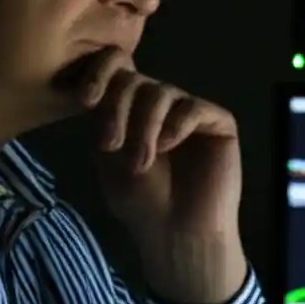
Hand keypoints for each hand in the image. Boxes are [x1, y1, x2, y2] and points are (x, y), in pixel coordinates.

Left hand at [77, 47, 246, 303]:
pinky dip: (176, 124)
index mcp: (130, 109)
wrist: (177, 234)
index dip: (99, 72)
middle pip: (134, 79)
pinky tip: (168, 147)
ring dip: (144, 126)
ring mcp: (189, 112)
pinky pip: (193, 107)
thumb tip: (96, 83)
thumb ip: (102, 117)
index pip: (116, 69)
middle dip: (117, 109)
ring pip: (161, 92)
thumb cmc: (142, 203)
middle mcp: (160, 105)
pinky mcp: (218, 123)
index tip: (85, 99)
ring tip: (140, 162)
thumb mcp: (108, 157)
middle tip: (111, 146)